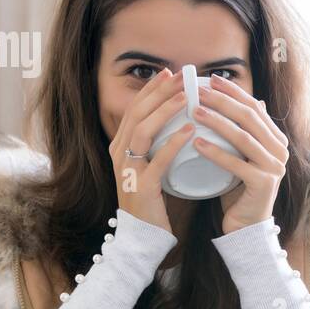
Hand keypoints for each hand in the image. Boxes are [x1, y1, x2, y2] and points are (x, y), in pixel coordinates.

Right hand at [108, 67, 191, 233]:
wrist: (143, 235)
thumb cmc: (152, 199)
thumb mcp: (150, 166)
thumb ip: (158, 145)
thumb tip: (181, 120)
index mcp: (120, 147)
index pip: (134, 109)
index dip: (150, 89)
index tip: (169, 73)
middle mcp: (119, 154)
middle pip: (136, 114)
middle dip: (158, 92)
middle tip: (180, 76)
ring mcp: (128, 169)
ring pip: (143, 131)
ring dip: (165, 110)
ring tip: (186, 97)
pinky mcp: (141, 186)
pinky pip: (157, 159)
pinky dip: (173, 142)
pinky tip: (190, 130)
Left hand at [192, 75, 289, 234]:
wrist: (247, 226)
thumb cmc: (240, 189)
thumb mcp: (245, 156)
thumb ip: (250, 132)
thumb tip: (256, 101)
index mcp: (276, 140)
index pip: (254, 107)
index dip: (233, 92)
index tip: (210, 79)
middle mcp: (280, 151)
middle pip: (249, 118)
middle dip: (222, 102)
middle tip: (197, 92)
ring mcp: (274, 167)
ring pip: (243, 137)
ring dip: (216, 122)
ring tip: (193, 112)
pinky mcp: (263, 184)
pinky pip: (236, 164)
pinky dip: (215, 152)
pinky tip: (196, 143)